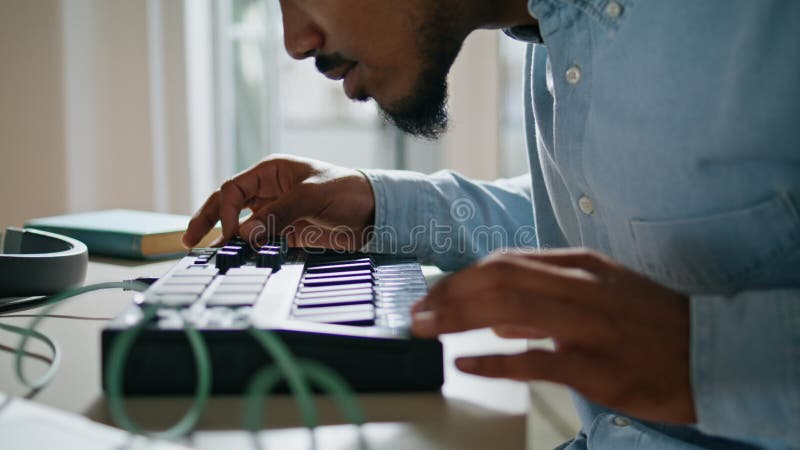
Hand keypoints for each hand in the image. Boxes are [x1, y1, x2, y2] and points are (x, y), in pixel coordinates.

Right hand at [182, 154, 375, 249]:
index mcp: (271, 172)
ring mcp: (275, 214)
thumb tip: (245, 232)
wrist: (376, 214)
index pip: (233, 189)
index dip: (224, 211)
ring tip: (209, 257)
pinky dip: (247, 251)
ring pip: (241, 227)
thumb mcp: (313, 195)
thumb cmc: (349, 191)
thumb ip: (280, 213)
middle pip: (227, 205)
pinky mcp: (285, 234)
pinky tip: (237, 261)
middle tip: (189, 240)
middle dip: (207, 220)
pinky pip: (259, 242)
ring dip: (226, 240)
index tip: (229, 234)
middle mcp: (268, 192)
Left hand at [411, 248, 695, 423]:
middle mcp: (581, 287)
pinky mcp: (598, 368)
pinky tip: (465, 362)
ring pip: (510, 309)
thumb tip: (493, 317)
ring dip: (459, 318)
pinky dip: (493, 361)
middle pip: (499, 278)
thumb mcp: (599, 292)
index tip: (431, 294)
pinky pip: (535, 361)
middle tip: (416, 313)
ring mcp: (590, 326)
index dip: (460, 278)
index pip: (505, 262)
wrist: (712, 352)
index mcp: (579, 265)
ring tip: (426, 330)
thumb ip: (546, 298)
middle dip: (449, 294)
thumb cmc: (649, 322)